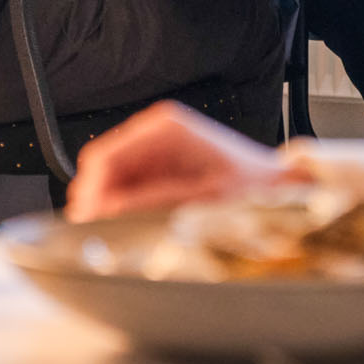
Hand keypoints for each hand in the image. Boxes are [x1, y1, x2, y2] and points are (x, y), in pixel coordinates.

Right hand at [66, 101, 285, 220]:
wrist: (277, 189)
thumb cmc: (251, 188)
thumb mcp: (200, 198)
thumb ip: (149, 202)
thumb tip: (106, 209)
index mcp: (164, 128)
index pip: (105, 156)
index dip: (90, 191)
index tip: (86, 221)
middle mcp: (156, 132)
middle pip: (102, 167)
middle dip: (96, 200)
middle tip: (96, 235)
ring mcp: (156, 149)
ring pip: (110, 179)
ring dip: (108, 205)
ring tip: (113, 234)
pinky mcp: (159, 166)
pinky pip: (126, 186)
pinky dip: (122, 206)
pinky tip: (129, 225)